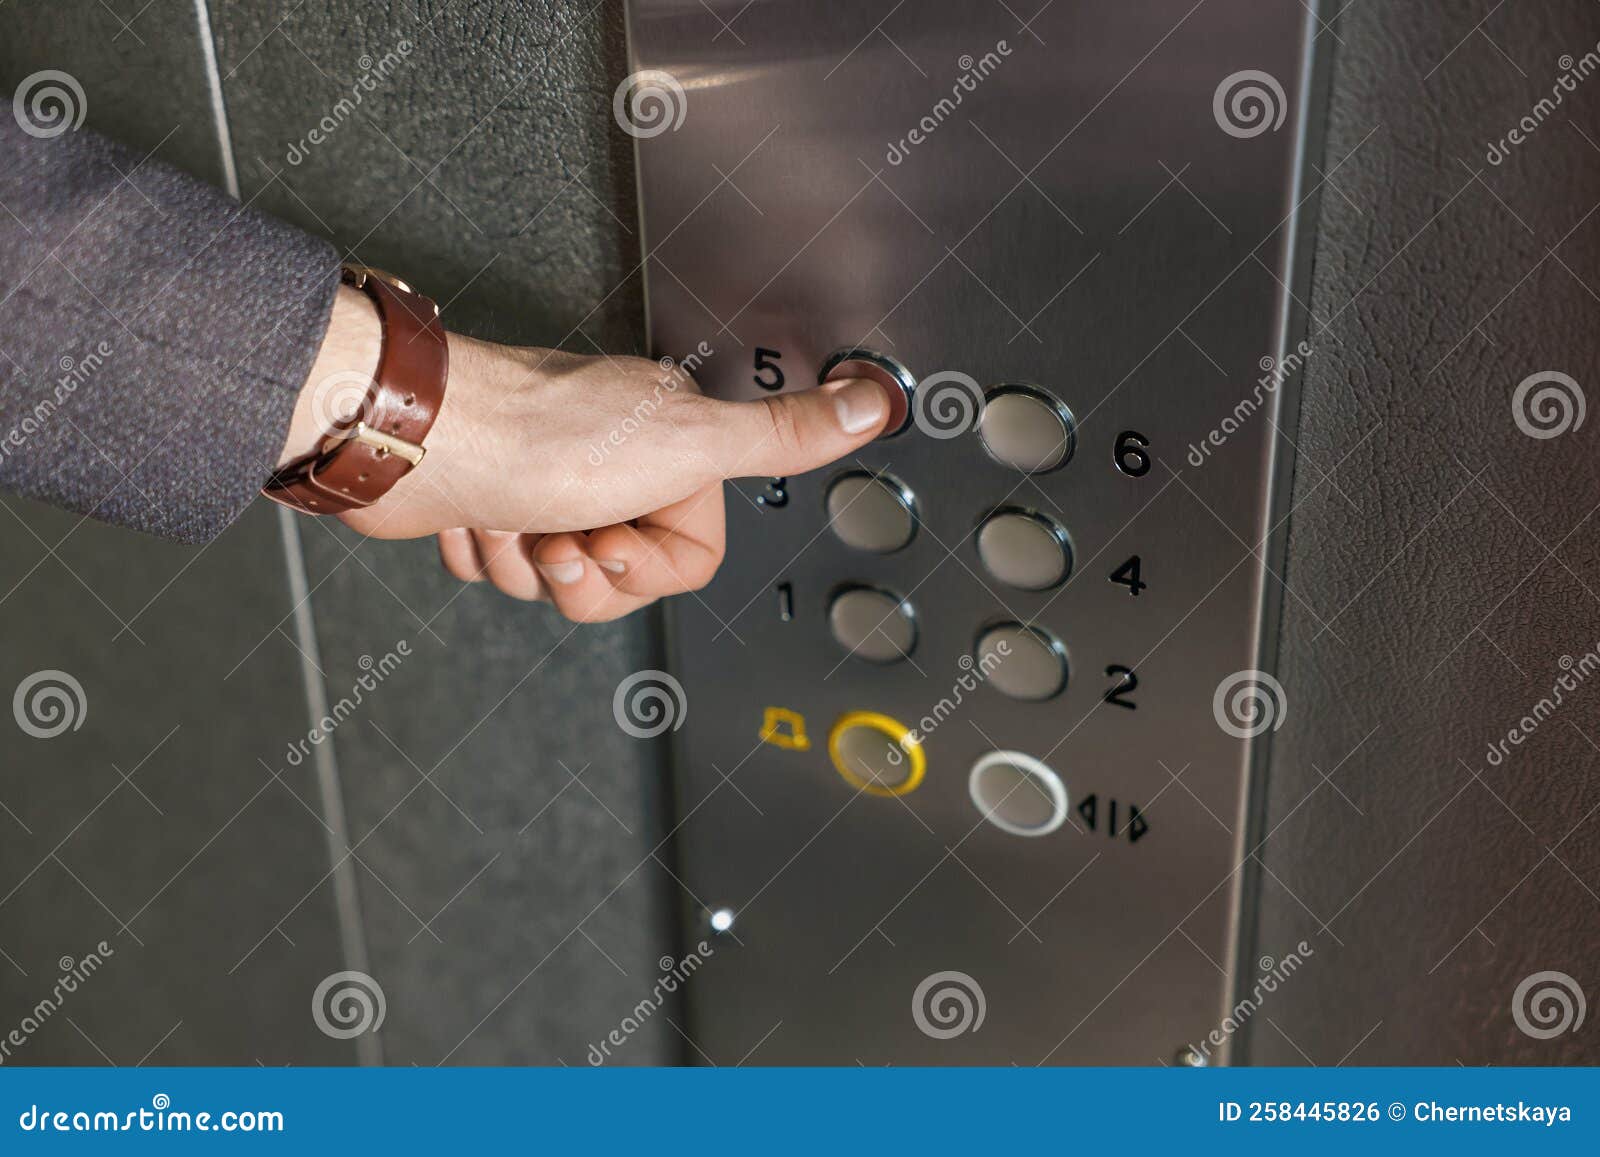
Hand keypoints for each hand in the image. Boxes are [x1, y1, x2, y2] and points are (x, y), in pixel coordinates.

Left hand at [281, 285, 892, 619]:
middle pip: (626, 577)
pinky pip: (503, 570)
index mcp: (664, 443)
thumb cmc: (536, 435)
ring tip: (512, 515)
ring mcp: (546, 485)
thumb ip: (784, 434)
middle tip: (563, 534)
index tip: (621, 533)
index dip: (650, 566)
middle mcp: (607, 460)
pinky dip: (484, 553)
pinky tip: (476, 515)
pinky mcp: (490, 504)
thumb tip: (874, 402)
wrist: (413, 438)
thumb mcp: (691, 443)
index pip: (691, 556)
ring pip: (561, 582)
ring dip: (527, 562)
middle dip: (584, 572)